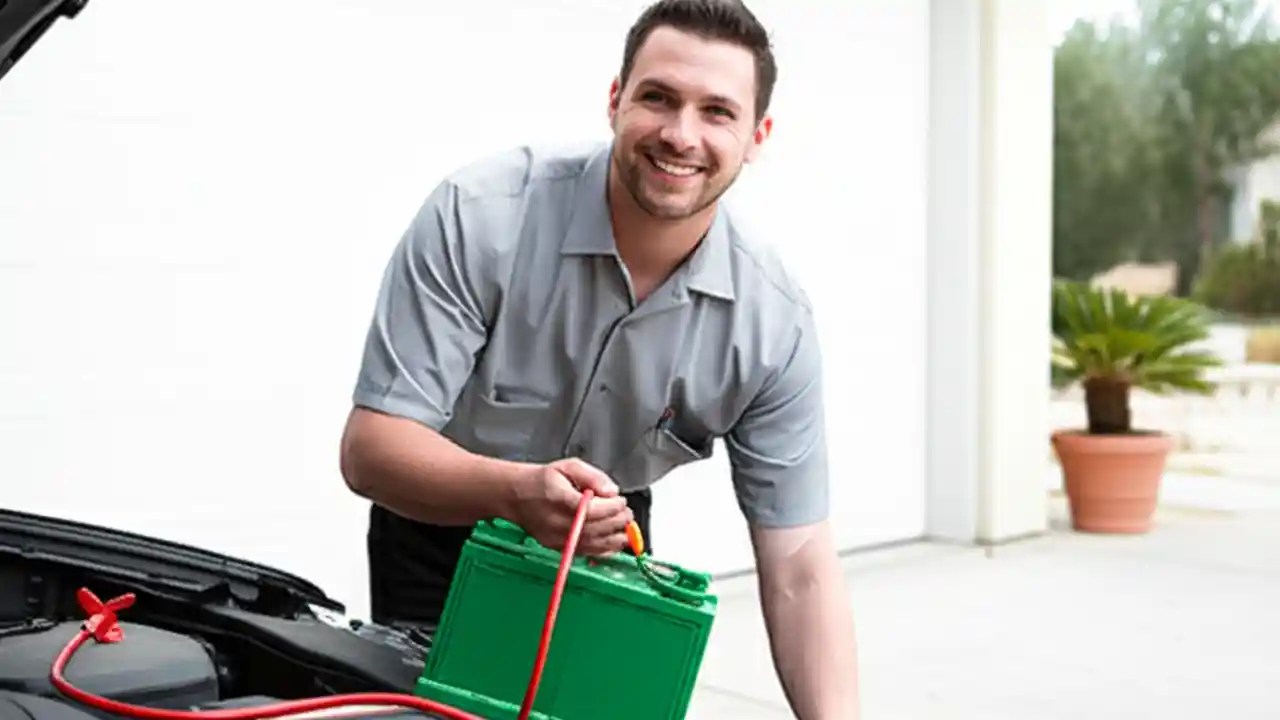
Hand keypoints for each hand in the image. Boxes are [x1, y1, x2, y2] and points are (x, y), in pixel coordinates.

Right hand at [509, 458, 633, 555]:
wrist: (514, 496)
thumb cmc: (541, 480)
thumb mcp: (568, 466)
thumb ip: (593, 476)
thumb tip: (611, 491)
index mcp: (558, 498)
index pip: (591, 509)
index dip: (612, 507)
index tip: (621, 500)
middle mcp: (556, 522)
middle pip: (594, 528)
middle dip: (617, 521)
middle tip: (627, 513)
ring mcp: (556, 538)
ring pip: (592, 544)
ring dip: (614, 538)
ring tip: (624, 527)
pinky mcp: (556, 547)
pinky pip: (584, 552)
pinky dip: (603, 549)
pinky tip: (614, 541)